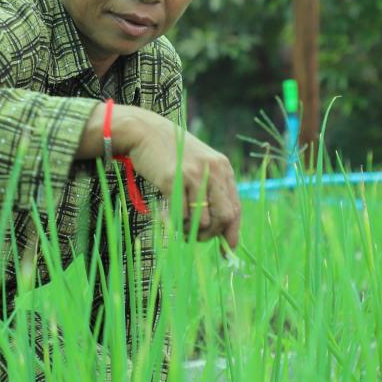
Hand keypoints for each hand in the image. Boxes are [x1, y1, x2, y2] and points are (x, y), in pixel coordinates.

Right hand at [120, 111, 241, 248]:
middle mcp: (213, 170)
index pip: (236, 208)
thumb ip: (212, 191)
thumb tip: (221, 229)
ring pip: (203, 220)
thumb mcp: (200, 167)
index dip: (232, 232)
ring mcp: (194, 175)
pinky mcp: (174, 179)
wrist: (145, 132)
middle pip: (224, 216)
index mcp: (223, 168)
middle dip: (211, 234)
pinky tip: (167, 215)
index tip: (227, 249)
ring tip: (180, 225)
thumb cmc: (171, 154)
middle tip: (197, 237)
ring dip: (191, 230)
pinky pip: (181, 214)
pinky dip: (176, 221)